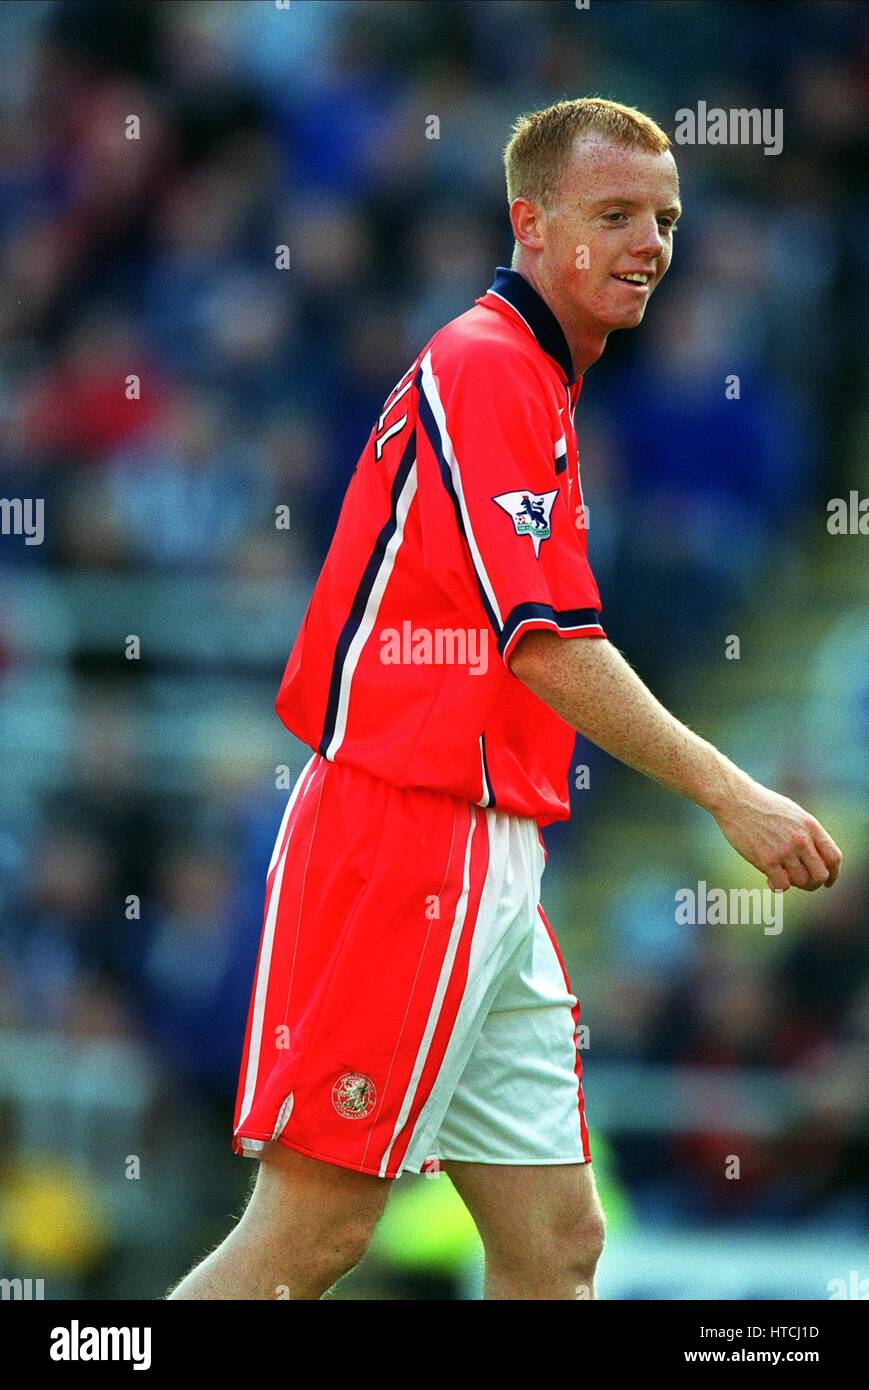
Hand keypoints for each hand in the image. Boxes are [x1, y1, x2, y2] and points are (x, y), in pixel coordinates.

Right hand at [711, 778, 842, 891]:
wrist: (735, 799)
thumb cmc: (762, 805)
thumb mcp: (793, 813)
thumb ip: (806, 833)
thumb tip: (814, 857)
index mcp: (810, 826)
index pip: (833, 857)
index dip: (834, 874)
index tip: (827, 881)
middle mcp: (801, 840)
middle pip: (820, 875)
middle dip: (813, 883)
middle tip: (802, 883)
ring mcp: (784, 850)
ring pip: (801, 882)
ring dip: (793, 884)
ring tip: (781, 875)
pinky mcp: (766, 860)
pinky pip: (782, 886)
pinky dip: (777, 886)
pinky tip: (768, 879)